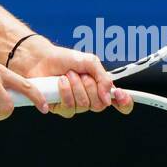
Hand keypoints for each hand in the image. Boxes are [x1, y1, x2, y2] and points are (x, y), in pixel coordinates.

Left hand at [14, 43, 133, 117]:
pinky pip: (69, 107)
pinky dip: (65, 91)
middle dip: (90, 86)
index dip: (125, 103)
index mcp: (100, 88)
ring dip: (75, 86)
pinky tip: (60, 82)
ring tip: (68, 75)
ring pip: (84, 105)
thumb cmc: (65, 59)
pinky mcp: (61, 108)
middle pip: (100, 104)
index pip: (119, 103)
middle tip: (80, 74)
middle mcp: (90, 98)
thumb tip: (109, 97)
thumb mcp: (90, 62)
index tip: (120, 94)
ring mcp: (76, 105)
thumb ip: (104, 78)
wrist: (42, 59)